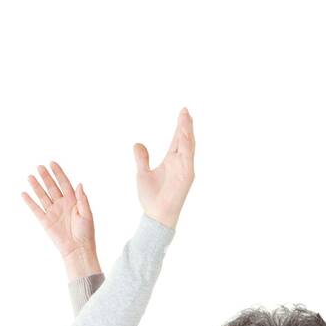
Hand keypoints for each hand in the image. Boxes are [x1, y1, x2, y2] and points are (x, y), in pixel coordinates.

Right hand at [21, 160, 97, 272]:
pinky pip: (35, 209)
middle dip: (46, 176)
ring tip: (30, 176)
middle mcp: (61, 204)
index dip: (58, 173)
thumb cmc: (86, 233)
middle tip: (39, 167)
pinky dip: (29, 202)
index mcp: (72, 201)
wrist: (78, 249)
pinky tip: (24, 194)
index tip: (52, 163)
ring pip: (42, 196)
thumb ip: (82, 199)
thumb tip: (79, 184)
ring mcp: (52, 212)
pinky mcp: (45, 221)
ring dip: (36, 186)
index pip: (64, 183)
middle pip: (52, 187)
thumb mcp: (87, 214)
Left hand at [134, 107, 194, 228]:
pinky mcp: (186, 176)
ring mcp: (185, 169)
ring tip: (186, 117)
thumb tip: (137, 144)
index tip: (182, 113)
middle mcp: (180, 163)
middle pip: (185, 139)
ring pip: (188, 146)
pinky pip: (187, 157)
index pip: (177, 139)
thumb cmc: (151, 198)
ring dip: (187, 131)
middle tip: (185, 110)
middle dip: (186, 125)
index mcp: (171, 160)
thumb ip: (142, 158)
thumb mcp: (142, 173)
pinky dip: (187, 145)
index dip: (180, 126)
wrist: (155, 215)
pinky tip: (185, 134)